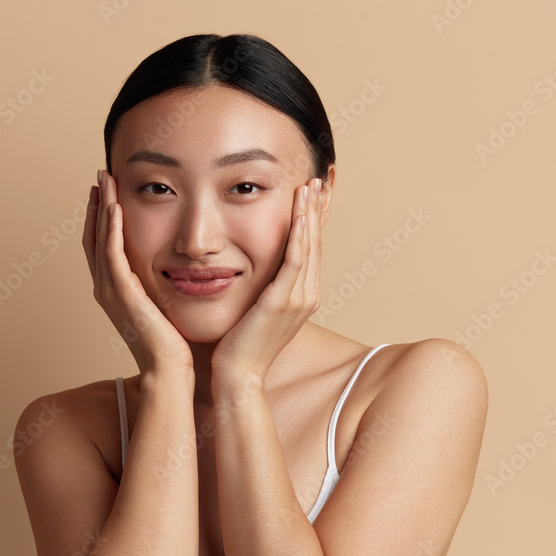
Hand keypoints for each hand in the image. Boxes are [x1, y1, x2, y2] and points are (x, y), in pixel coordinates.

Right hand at [83, 170, 192, 372]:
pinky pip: (112, 255)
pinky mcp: (123, 295)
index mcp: (114, 290)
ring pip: (98, 240)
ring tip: (104, 180)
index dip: (100, 216)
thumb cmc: (173, 343)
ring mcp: (111, 292)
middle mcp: (106, 289)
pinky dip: (110, 230)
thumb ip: (160, 284)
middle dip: (95, 204)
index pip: (101, 245)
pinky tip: (114, 207)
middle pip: (93, 236)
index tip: (106, 190)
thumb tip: (177, 265)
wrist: (169, 370)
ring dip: (100, 208)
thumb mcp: (163, 304)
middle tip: (100, 174)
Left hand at [211, 177, 324, 384]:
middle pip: (316, 243)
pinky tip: (298, 214)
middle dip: (317, 209)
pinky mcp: (282, 302)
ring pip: (310, 247)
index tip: (313, 193)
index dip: (314, 219)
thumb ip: (261, 287)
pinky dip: (299, 235)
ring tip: (310, 185)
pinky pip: (296, 261)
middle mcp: (307, 296)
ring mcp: (298, 299)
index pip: (312, 249)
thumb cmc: (238, 345)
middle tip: (318, 179)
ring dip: (310, 214)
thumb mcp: (255, 309)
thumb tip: (253, 267)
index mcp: (302, 296)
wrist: (237, 376)